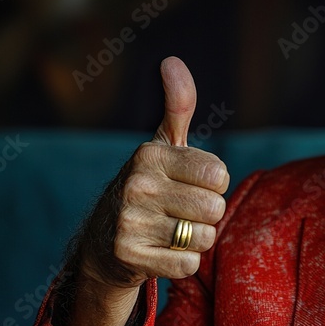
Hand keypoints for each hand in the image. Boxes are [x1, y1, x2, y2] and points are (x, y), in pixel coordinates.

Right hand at [64, 56, 228, 325]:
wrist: (105, 242)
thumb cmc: (149, 187)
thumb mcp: (162, 146)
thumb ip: (177, 106)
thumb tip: (172, 60)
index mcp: (149, 155)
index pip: (219, 175)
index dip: (214, 185)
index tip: (191, 184)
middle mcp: (136, 185)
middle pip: (215, 208)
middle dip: (207, 214)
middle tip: (181, 212)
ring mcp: (129, 222)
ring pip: (204, 237)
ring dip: (197, 239)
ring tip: (172, 231)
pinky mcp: (128, 257)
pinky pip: (188, 265)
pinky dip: (184, 263)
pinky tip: (162, 253)